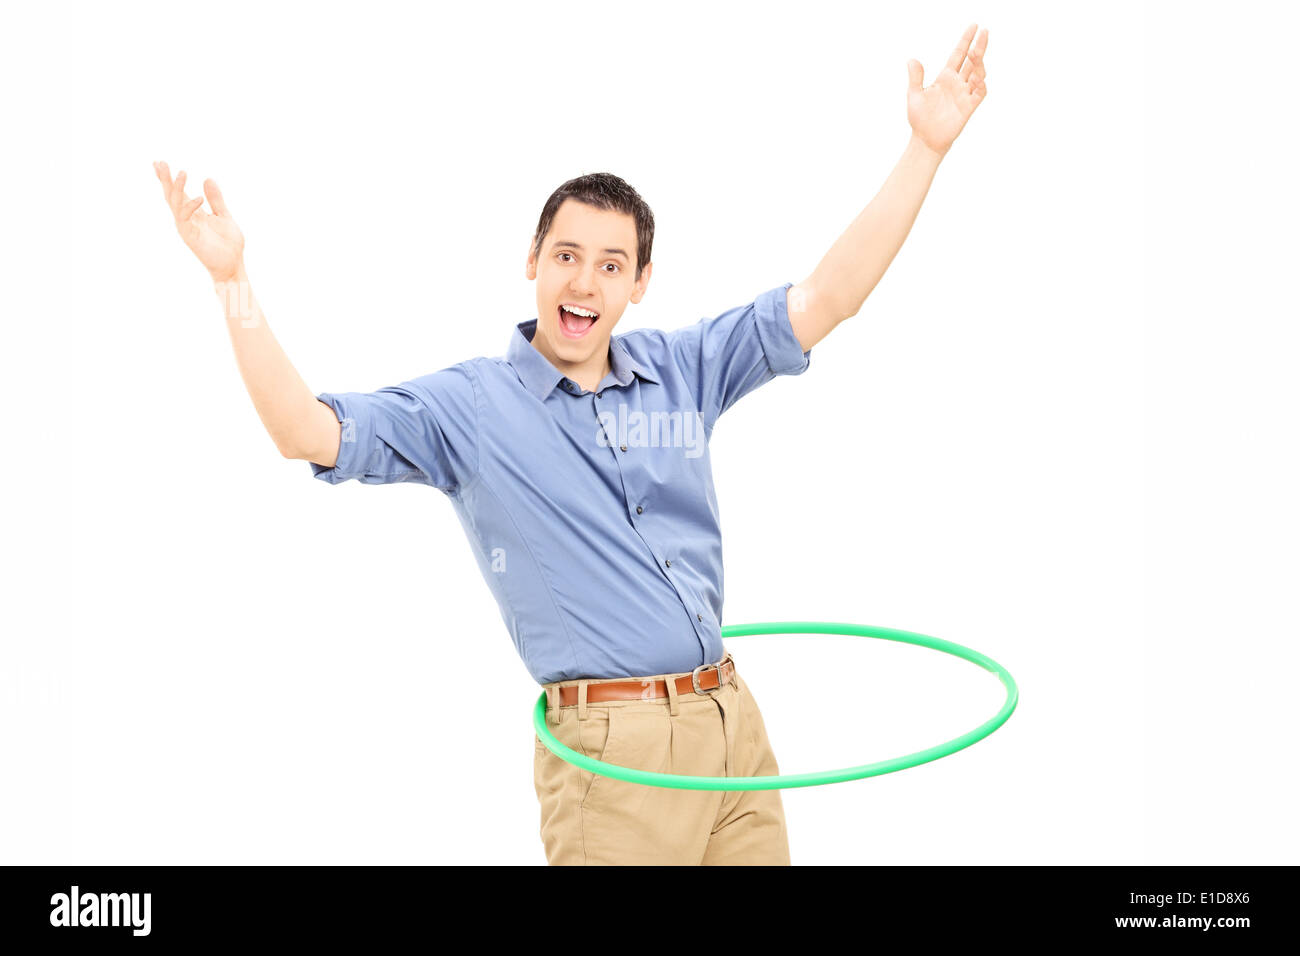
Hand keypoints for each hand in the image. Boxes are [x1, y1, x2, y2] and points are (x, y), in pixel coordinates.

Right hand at [153, 160, 245, 282]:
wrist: (233, 265)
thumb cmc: (228, 243)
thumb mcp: (223, 215)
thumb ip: (215, 199)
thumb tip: (208, 178)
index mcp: (194, 212)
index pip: (178, 193)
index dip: (169, 179)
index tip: (158, 163)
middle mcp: (187, 218)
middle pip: (171, 196)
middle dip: (165, 180)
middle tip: (159, 162)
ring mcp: (187, 227)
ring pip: (176, 204)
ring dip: (177, 188)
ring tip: (181, 172)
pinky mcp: (190, 236)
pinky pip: (185, 218)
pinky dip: (190, 206)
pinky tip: (199, 197)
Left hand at [906, 23, 988, 158]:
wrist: (925, 139)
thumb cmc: (920, 118)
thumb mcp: (914, 95)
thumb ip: (915, 77)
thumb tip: (912, 59)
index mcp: (945, 77)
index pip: (958, 55)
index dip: (966, 41)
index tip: (974, 27)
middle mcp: (957, 83)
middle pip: (971, 61)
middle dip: (978, 46)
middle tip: (984, 32)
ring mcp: (964, 94)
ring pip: (978, 74)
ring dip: (978, 64)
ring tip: (975, 54)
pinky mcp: (969, 107)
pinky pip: (979, 92)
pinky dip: (980, 84)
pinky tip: (977, 77)